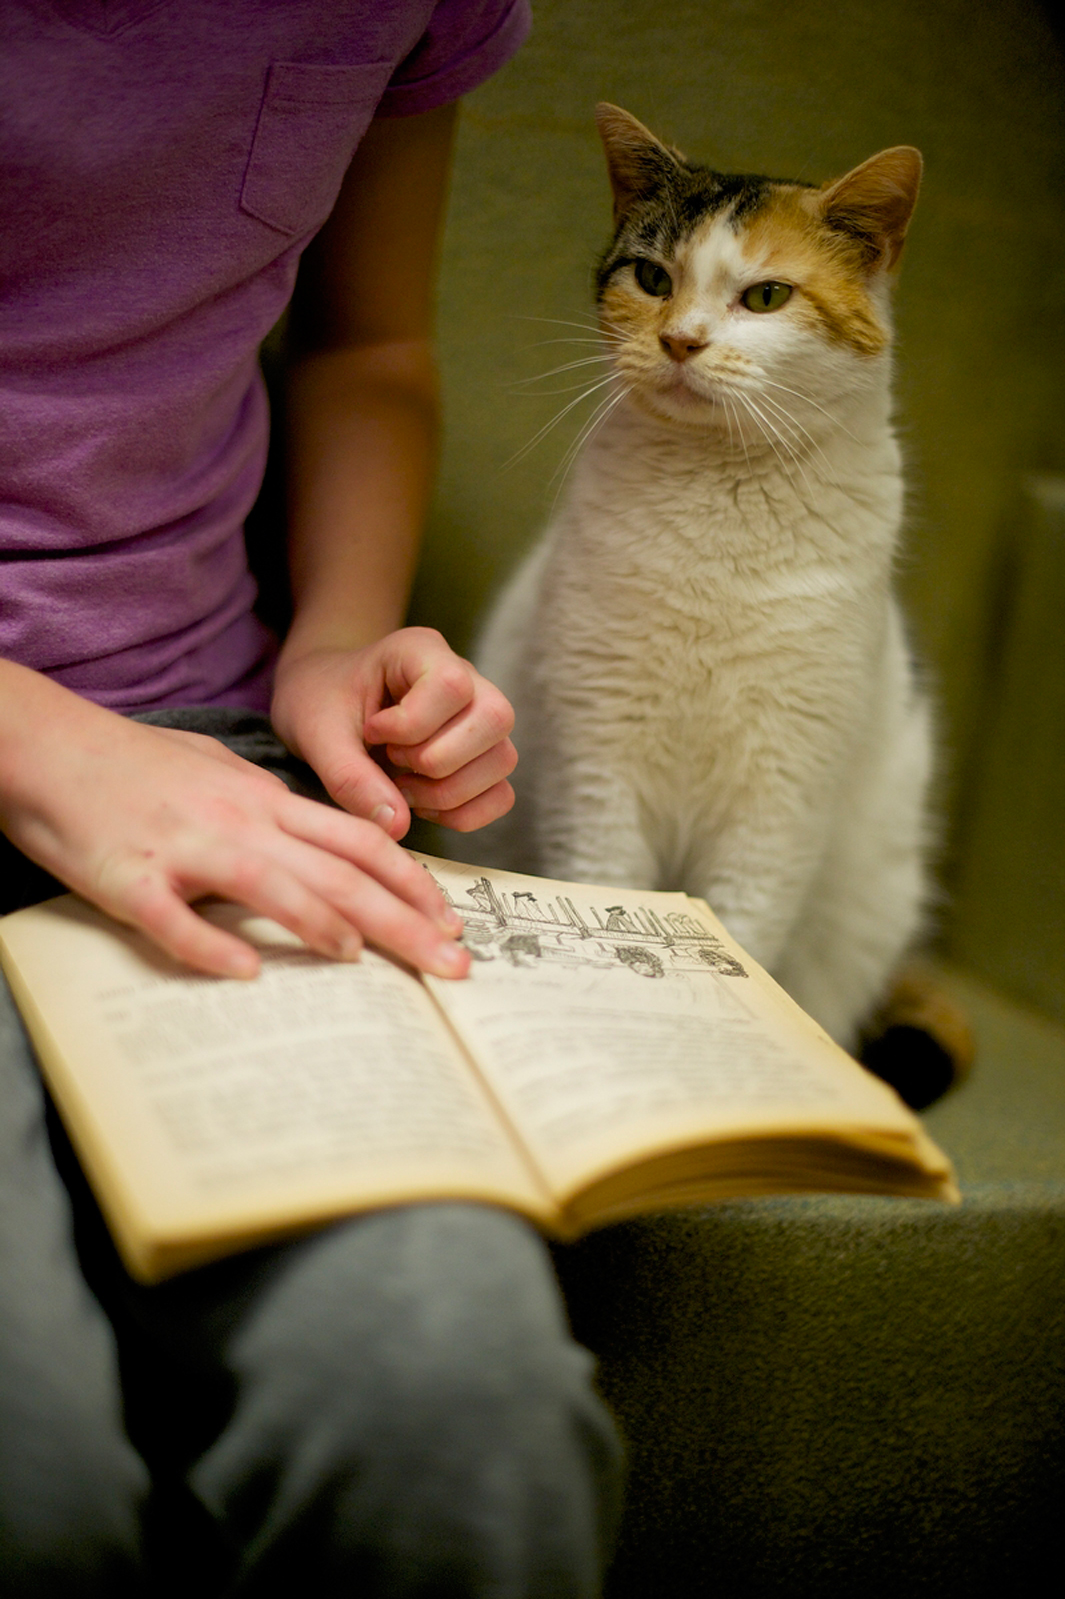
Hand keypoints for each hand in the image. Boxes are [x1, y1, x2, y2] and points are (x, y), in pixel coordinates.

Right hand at [0, 665, 468, 980]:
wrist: (45, 744)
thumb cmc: (132, 763)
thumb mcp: (217, 772)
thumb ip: (270, 809)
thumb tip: (316, 845)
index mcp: (263, 800)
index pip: (358, 840)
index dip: (412, 882)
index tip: (451, 918)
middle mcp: (238, 820)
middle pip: (338, 871)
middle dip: (403, 921)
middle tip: (452, 964)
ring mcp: (184, 847)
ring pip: (270, 884)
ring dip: (322, 923)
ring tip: (362, 959)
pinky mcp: (127, 876)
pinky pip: (172, 918)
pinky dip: (209, 945)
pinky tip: (244, 972)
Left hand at [271, 628, 516, 839]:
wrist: (322, 702)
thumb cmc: (320, 701)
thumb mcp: (317, 734)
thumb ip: (350, 776)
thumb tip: (397, 825)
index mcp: (421, 651)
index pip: (452, 686)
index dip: (412, 725)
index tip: (372, 732)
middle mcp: (466, 678)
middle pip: (495, 718)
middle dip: (437, 760)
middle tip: (392, 762)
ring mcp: (479, 719)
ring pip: (503, 759)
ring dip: (450, 791)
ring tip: (402, 786)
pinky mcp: (482, 757)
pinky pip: (502, 794)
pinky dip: (464, 812)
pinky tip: (421, 804)